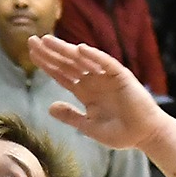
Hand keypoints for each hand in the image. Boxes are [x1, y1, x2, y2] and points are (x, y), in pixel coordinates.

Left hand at [30, 35, 175, 150]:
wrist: (145, 136)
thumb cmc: (120, 133)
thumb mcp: (88, 126)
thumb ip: (70, 116)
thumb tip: (49, 107)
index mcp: (85, 91)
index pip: (61, 74)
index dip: (46, 63)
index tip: (31, 53)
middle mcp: (93, 80)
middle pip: (67, 63)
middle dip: (50, 52)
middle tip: (32, 40)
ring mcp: (106, 77)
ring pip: (82, 59)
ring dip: (66, 49)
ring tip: (48, 40)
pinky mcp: (121, 77)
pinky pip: (105, 63)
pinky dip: (94, 55)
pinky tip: (80, 48)